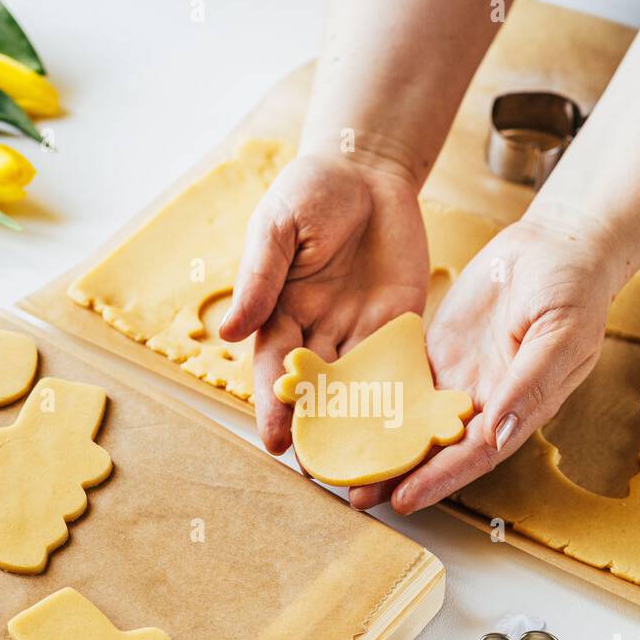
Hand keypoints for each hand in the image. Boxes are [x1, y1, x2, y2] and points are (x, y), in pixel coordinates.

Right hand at [218, 152, 429, 453]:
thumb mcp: (277, 228)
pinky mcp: (401, 325)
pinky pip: (402, 367)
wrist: (368, 168)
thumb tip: (230, 332)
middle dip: (317, 430)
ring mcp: (362, 332)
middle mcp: (320, 332)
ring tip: (367, 466)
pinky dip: (405, 398)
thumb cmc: (311, 191)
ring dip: (360, 427)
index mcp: (281, 314)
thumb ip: (260, 278)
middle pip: (316, 392)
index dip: (274, 406)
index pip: (274, 370)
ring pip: (359, 390)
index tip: (275, 441)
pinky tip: (410, 429)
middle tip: (322, 471)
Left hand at [346, 215, 623, 513]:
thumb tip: (498, 433)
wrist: (556, 246)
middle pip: (436, 448)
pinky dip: (375, 399)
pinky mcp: (436, 351)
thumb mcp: (561, 334)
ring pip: (413, 421)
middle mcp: (484, 402)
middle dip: (399, 474)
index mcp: (519, 408)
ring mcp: (456, 378)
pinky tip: (344, 412)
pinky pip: (401, 380)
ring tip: (342, 466)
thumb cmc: (574, 290)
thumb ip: (530, 384)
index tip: (406, 499)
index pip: (475, 455)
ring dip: (380, 444)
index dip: (440, 479)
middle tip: (357, 496)